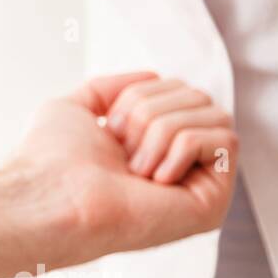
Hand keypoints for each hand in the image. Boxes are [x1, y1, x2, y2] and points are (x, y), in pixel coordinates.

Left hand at [9, 72, 237, 264]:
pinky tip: (156, 180)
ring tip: (135, 167)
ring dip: (162, 130)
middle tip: (123, 150)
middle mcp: (180, 163)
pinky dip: (182, 149)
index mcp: (152, 143)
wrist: (52, 196)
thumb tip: (155, 76)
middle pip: (198, 96)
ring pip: (215, 114)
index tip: (111, 129)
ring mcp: (199, 184)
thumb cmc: (53, 158)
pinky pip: (225, 141)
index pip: (178, 88)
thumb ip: (112, 87)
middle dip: (150, 111)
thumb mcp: (76, 106)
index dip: (140, 96)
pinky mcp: (214, 202)